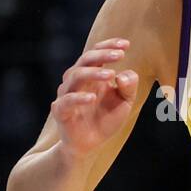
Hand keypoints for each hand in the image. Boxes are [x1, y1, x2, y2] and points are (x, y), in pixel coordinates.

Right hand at [51, 39, 139, 157]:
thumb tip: (124, 74)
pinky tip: (92, 98)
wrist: (89, 145)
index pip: (97, 52)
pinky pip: (67, 101)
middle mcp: (77, 80)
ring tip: (110, 74)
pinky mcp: (61, 111)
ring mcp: (67, 94)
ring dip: (93, 73)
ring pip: (75, 75)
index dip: (109, 45)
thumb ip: (129, 87)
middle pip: (85, 59)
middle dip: (102, 54)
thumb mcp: (125, 102)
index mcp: (92, 74)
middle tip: (120, 55)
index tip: (126, 44)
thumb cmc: (106, 119)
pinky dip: (79, 98)